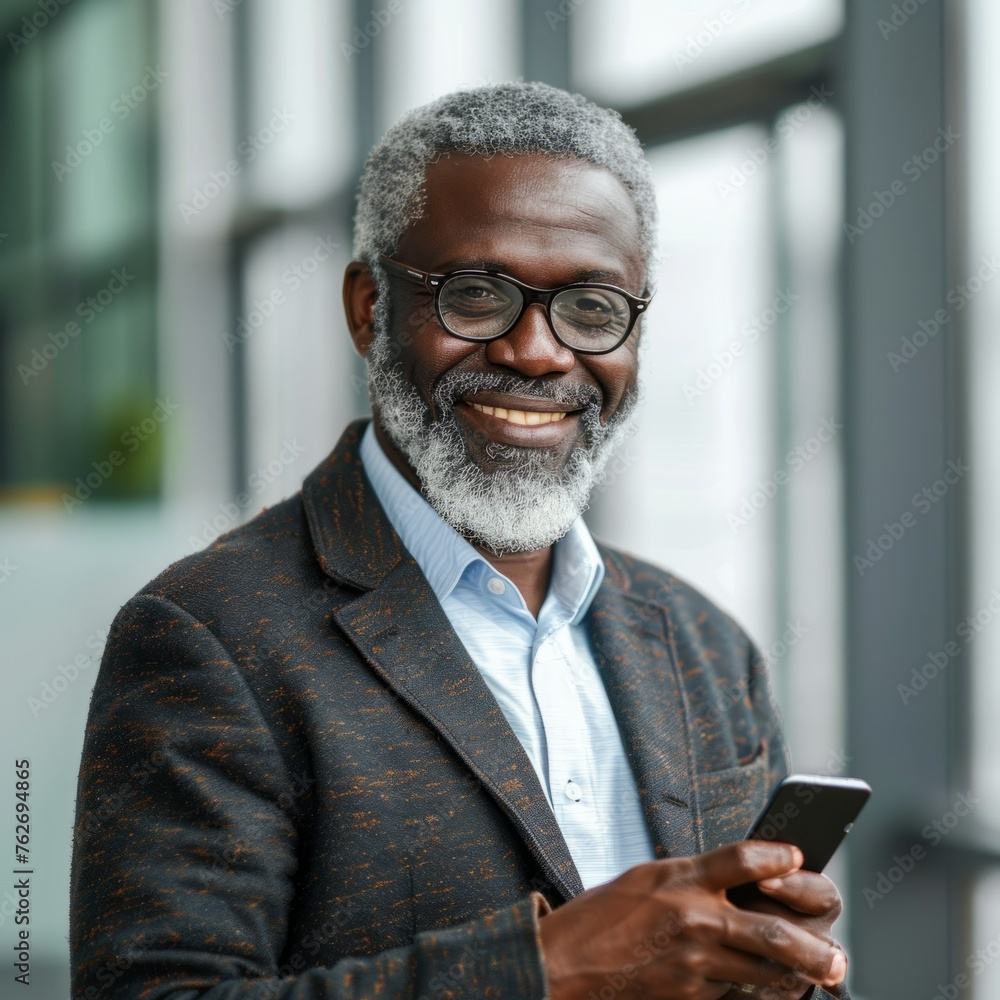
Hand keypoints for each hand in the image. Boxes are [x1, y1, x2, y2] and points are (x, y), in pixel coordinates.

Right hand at [538, 842, 846, 999]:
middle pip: (770, 932)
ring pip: (762, 973)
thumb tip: (734, 880)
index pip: (744, 858)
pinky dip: (755, 992)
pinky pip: (734, 993)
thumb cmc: (600, 917)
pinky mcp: (689, 994)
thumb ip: (691, 878)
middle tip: (837, 960)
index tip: (797, 856)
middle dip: (811, 949)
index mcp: (680, 877)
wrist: (565, 963)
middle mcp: (693, 917)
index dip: (777, 857)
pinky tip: (770, 991)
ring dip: (794, 978)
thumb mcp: (645, 878)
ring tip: (819, 977)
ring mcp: (693, 961)